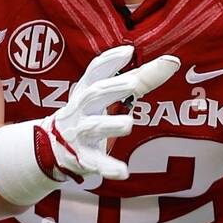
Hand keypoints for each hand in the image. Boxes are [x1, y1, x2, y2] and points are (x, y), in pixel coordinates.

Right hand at [37, 46, 179, 181]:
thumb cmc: (89, 111)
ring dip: (110, 124)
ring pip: (94, 127)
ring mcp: (80, 133)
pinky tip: (123, 172)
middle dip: (113, 88)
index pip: (96, 71)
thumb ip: (140, 78)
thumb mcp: (109, 94)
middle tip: (134, 84)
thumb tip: (171, 60)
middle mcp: (81, 108)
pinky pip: (95, 162)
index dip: (110, 60)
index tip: (128, 50)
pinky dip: (108, 167)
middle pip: (94, 94)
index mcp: (88, 89)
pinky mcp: (83, 157)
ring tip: (128, 123)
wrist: (52, 146)